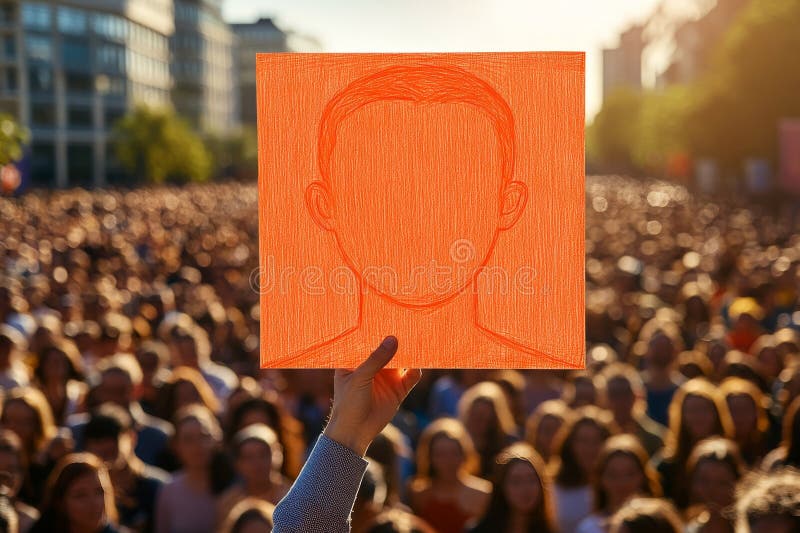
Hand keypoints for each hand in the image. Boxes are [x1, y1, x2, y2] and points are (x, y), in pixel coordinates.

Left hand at [323, 336, 421, 455]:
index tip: (390, 316)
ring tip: (420, 341)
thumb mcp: (360, 377)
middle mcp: (373, 367)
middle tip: (410, 325)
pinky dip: (416, 370)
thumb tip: (393, 339)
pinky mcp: (398, 390)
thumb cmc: (348, 403)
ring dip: (410, 354)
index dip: (379, 331)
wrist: (354, 432)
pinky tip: (420, 364)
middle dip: (398, 340)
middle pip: (388, 350)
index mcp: (357, 360)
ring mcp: (386, 378)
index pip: (369, 341)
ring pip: (402, 362)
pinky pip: (411, 377)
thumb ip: (376, 359)